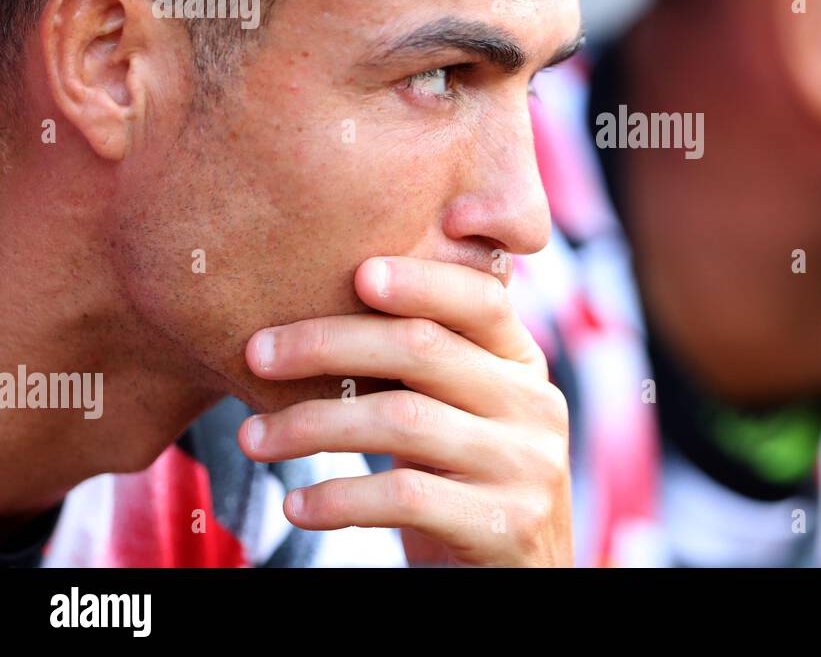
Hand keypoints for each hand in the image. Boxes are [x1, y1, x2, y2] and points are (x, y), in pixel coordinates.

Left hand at [237, 256, 571, 565]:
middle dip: (329, 344)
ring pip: (404, 420)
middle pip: (425, 349)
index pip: (481, 300)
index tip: (356, 273)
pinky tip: (297, 504)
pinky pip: (407, 497)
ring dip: (312, 425)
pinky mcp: (507, 526)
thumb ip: (429, 365)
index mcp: (523, 364)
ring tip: (251, 438)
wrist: (520, 581)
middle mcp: (535, 405)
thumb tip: (314, 314)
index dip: (423, 279)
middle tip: (256, 353)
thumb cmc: (465, 484)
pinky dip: (339, 498)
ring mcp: (527, 466)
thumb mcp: (463, 414)